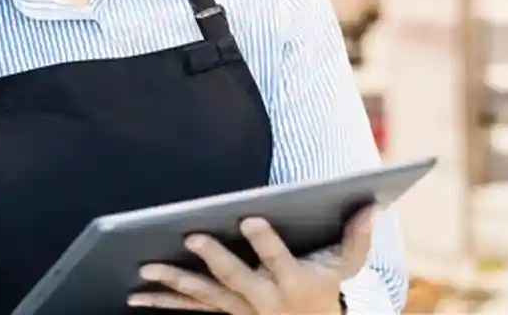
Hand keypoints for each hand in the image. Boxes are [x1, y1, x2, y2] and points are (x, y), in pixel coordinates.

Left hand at [128, 206, 378, 313]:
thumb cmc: (326, 291)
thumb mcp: (347, 268)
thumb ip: (357, 238)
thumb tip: (372, 204)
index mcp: (294, 281)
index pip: (280, 258)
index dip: (265, 241)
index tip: (249, 218)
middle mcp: (264, 298)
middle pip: (236, 277)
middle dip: (213, 258)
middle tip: (190, 237)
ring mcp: (240, 310)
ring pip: (204, 296)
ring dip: (174, 283)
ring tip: (146, 267)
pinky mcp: (223, 314)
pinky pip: (189, 309)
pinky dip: (162, 302)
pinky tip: (135, 296)